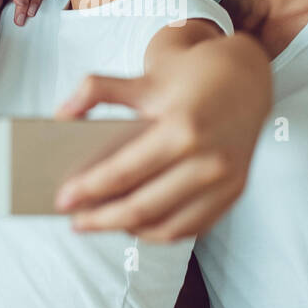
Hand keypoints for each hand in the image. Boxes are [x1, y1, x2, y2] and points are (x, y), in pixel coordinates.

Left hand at [51, 36, 269, 241]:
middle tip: (75, 220)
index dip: (88, 190)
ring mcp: (226, 181)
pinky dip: (159, 232)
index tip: (61, 200)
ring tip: (100, 223)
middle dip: (101, 218)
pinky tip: (135, 225)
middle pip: (142, 207)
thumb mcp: (144, 77)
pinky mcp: (235, 192)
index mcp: (183, 128)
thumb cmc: (191, 76)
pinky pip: (191, 227)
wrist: (247, 76)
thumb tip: (60, 113)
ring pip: (167, 226)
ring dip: (128, 230)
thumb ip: (97, 89)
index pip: (125, 172)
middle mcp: (208, 160)